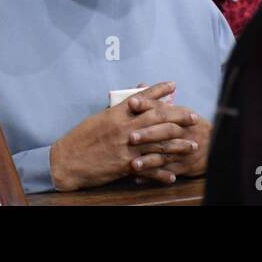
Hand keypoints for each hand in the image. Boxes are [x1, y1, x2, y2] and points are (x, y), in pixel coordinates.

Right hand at [49, 81, 201, 190]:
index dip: (160, 90)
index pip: (143, 98)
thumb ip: (119, 109)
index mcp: (117, 114)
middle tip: (195, 117)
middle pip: (158, 119)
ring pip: (158, 145)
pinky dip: (161, 174)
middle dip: (179, 117)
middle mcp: (124, 129)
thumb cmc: (81, 138)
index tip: (174, 85)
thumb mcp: (99, 118)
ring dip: (178, 146)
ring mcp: (126, 148)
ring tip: (193, 146)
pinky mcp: (124, 166)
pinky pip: (148, 170)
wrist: (66, 160)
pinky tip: (173, 176)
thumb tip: (135, 95)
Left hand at [127, 92, 210, 181]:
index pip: (163, 108)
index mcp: (181, 115)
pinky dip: (153, 176)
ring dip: (149, 160)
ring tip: (133, 165)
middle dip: (149, 134)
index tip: (131, 103)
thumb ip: (158, 101)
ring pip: (166, 154)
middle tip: (131, 137)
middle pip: (166, 131)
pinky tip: (138, 179)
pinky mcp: (185, 167)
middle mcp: (184, 132)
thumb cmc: (191, 126)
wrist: (216, 146)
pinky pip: (168, 172)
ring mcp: (185, 150)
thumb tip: (140, 85)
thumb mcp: (179, 110)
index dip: (147, 104)